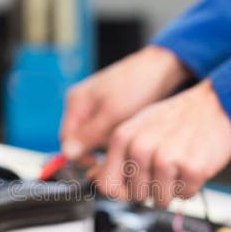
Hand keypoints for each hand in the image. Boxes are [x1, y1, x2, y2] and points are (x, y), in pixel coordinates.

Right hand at [60, 46, 189, 159]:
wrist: (164, 68)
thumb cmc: (138, 85)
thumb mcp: (112, 113)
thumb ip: (89, 135)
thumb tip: (68, 155)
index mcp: (76, 102)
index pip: (67, 141)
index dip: (81, 155)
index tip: (99, 163)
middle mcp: (83, 106)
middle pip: (83, 142)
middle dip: (100, 147)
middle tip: (120, 142)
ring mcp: (98, 110)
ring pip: (98, 141)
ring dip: (112, 143)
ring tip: (129, 133)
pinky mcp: (113, 113)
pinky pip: (110, 134)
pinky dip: (120, 137)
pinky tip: (133, 131)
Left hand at [91, 79, 230, 205]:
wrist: (215, 104)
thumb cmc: (177, 118)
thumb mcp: (138, 128)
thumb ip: (116, 155)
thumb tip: (94, 179)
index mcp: (123, 138)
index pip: (107, 185)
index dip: (121, 192)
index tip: (133, 185)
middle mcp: (141, 148)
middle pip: (136, 196)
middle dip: (151, 189)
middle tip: (164, 168)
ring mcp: (166, 158)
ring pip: (160, 200)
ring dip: (172, 189)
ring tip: (179, 165)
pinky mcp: (192, 168)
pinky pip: (185, 195)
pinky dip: (191, 187)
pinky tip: (193, 165)